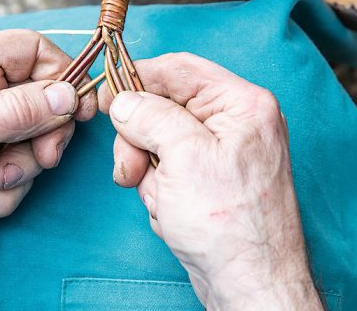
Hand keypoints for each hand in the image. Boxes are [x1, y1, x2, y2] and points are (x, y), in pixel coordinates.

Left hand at [0, 30, 96, 302]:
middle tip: (41, 157)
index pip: (32, 51)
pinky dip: (1, 193)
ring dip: (19, 171)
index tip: (80, 109)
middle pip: (43, 101)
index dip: (61, 76)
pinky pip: (18, 174)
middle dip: (41, 137)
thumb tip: (71, 94)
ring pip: (34, 143)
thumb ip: (23, 109)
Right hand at [99, 53, 321, 309]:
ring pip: (161, 142)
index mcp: (242, 104)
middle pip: (165, 107)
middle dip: (141, 139)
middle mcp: (237, 123)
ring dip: (150, 172)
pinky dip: (162, 191)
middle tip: (131, 168)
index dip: (138, 79)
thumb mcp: (183, 156)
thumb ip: (150, 116)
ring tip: (164, 200)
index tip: (107, 99)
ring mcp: (224, 154)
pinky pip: (169, 170)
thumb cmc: (230, 226)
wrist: (248, 287)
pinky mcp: (212, 182)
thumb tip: (124, 100)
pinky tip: (175, 212)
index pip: (180, 69)